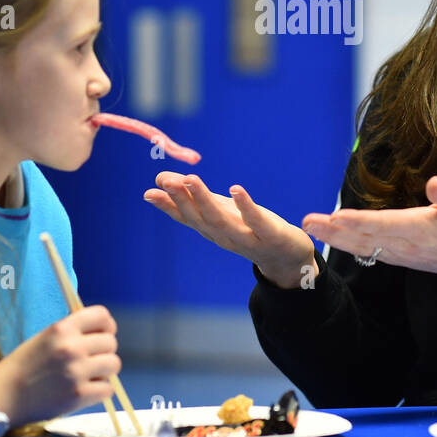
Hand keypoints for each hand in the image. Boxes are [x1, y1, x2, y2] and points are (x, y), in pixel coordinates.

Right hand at [0, 305, 119, 424]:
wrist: (3, 394)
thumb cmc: (25, 365)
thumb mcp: (46, 337)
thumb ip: (73, 332)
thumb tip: (103, 332)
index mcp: (62, 328)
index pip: (102, 316)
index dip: (107, 325)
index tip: (103, 334)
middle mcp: (71, 347)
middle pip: (111, 342)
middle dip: (104, 350)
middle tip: (91, 359)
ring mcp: (76, 372)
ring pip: (114, 364)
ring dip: (105, 371)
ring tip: (89, 375)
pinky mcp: (78, 395)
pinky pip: (108, 388)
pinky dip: (100, 390)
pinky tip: (86, 389)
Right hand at [144, 173, 316, 289]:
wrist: (287, 257)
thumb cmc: (249, 228)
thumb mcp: (220, 211)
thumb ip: (194, 198)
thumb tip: (161, 179)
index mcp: (211, 230)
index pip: (185, 217)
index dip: (167, 206)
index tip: (149, 192)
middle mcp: (224, 236)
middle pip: (200, 218)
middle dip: (182, 199)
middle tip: (166, 180)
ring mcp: (246, 238)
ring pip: (222, 220)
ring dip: (205, 200)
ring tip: (191, 178)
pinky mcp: (270, 235)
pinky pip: (256, 220)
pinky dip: (245, 206)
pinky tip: (235, 189)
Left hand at [301, 175, 436, 284]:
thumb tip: (434, 184)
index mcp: (420, 229)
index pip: (385, 225)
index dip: (360, 221)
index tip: (338, 217)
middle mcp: (405, 244)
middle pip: (364, 237)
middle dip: (335, 230)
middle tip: (308, 222)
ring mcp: (399, 253)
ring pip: (361, 247)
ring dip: (335, 238)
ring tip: (311, 228)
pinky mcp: (397, 257)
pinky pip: (367, 251)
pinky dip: (347, 245)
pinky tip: (331, 237)